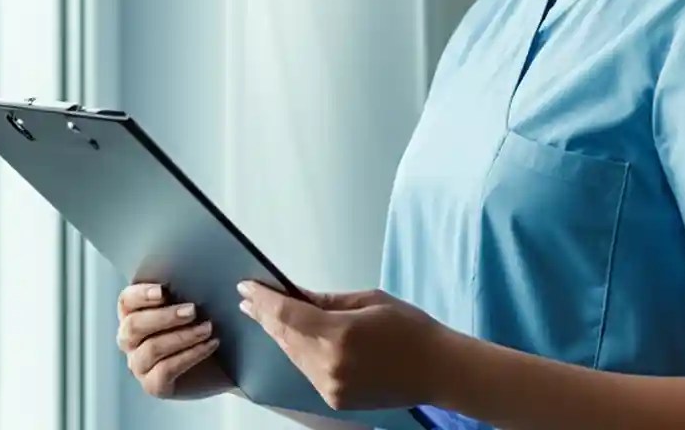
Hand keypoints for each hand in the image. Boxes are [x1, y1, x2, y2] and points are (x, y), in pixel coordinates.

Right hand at [116, 282, 226, 399]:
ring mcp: (139, 364)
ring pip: (151, 349)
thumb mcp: (193, 306)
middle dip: (165, 317)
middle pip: (134, 326)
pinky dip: (190, 355)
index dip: (141, 295)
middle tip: (193, 310)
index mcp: (133, 314)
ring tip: (207, 328)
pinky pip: (165, 370)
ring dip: (182, 336)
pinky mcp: (153, 385)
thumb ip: (184, 292)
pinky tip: (210, 345)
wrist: (220, 363)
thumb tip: (193, 275)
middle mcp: (130, 340)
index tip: (163, 291)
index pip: (126, 300)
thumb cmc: (201, 327)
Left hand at [236, 281, 450, 411]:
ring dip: (279, 334)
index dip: (263, 300)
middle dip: (265, 316)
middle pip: (285, 337)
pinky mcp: (335, 398)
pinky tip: (294, 338)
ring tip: (266, 315)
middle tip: (248, 299)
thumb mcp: (369, 301)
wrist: (438, 370)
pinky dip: (298, 352)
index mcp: (339, 334)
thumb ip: (327, 300)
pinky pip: (307, 371)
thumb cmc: (410, 328)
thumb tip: (294, 294)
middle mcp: (329, 364)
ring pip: (293, 356)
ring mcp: (330, 386)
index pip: (287, 314)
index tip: (246, 286)